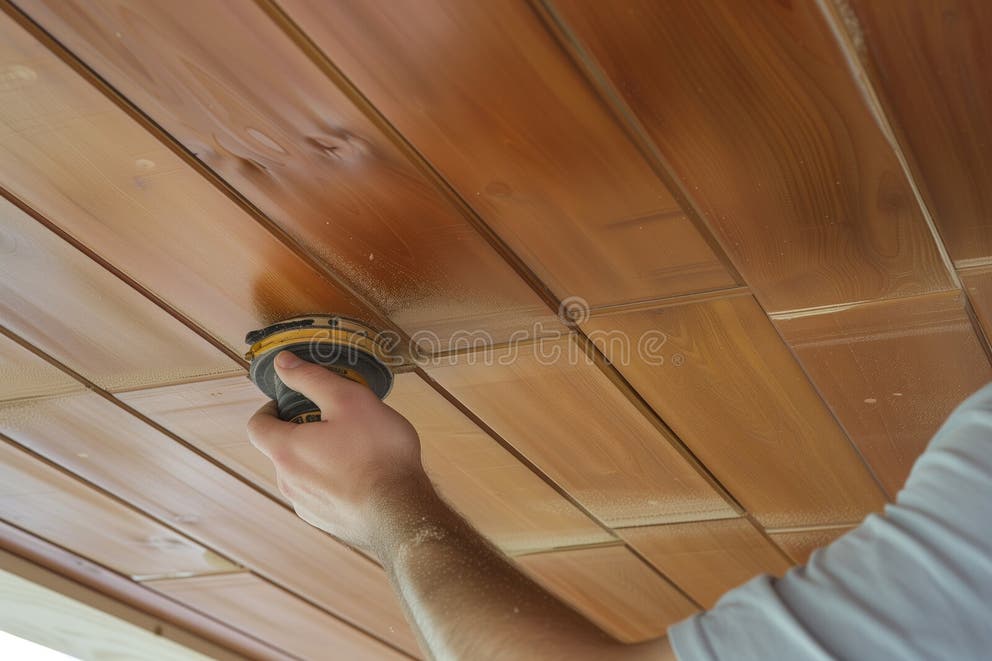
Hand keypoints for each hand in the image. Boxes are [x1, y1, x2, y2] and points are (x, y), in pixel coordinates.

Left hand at [246, 351, 428, 551]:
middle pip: (281, 449)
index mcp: (285, 450)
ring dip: (317, 457)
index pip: (256, 426)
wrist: (402, 511)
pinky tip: (363, 475)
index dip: (270, 409)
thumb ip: (312, 379)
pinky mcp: (326, 521)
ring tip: (355, 448)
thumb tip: (282, 362)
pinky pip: (320, 493)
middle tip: (335, 420)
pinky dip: (332, 480)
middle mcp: (288, 482)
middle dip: (300, 431)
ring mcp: (306, 506)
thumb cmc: (378, 452)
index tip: (292, 403)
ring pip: (301, 473)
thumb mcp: (349, 400)